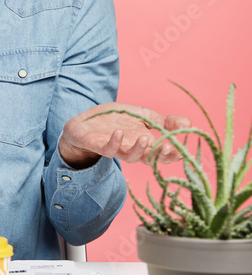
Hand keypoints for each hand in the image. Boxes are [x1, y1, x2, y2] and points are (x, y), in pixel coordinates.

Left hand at [59, 102, 190, 167]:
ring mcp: (115, 148)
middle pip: (149, 158)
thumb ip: (164, 121)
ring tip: (145, 137)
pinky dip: (114, 142)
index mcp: (145, 143)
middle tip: (170, 148)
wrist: (85, 122)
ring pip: (129, 156)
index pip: (162, 153)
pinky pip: (107, 148)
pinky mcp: (98, 145)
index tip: (182, 150)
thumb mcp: (143, 116)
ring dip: (138, 149)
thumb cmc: (116, 120)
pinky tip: (118, 132)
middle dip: (160, 155)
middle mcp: (132, 148)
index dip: (172, 154)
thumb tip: (189, 123)